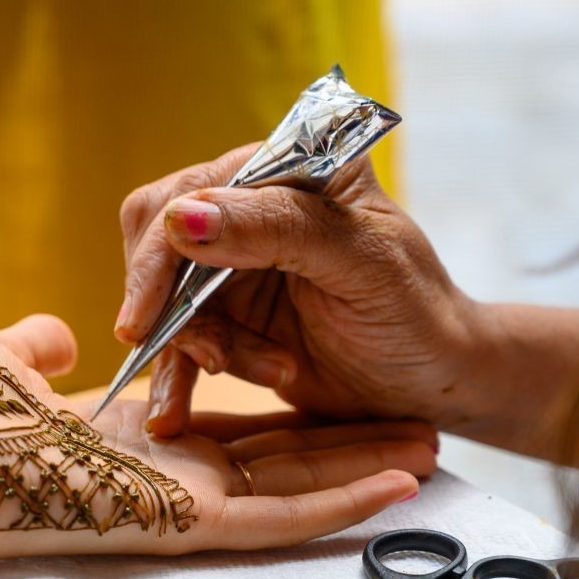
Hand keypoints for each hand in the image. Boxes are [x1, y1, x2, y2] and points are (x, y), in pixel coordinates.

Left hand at [0, 314, 434, 564]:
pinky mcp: (190, 523)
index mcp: (139, 440)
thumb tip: (62, 336)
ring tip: (432, 444)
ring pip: (297, 488)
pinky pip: (279, 516)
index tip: (328, 359)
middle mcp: (171, 475)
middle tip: (416, 419)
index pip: (229, 421)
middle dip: (351, 442)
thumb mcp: (8, 361)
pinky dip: (342, 503)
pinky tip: (402, 485)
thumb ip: (43, 347)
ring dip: (366, 471)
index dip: (286, 399)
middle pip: (282, 457)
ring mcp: (185, 504)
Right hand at [117, 144, 487, 436]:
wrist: (434, 382)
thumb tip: (181, 217)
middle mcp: (253, 204)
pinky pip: (177, 337)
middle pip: (160, 240)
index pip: (192, 191)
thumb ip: (276, 229)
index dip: (159, 253)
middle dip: (170, 305)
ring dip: (196, 345)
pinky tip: (177, 411)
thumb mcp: (362, 264)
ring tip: (270, 373)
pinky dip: (177, 374)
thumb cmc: (418, 315)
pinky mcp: (227, 312)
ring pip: (165, 297)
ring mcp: (234, 260)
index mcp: (289, 166)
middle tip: (208, 358)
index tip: (143, 317)